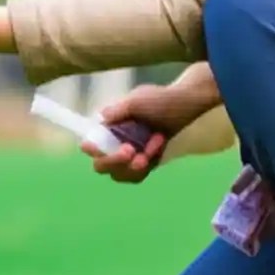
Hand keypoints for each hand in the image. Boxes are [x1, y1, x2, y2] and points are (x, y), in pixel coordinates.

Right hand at [82, 62, 222, 183]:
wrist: (184, 106)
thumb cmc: (158, 99)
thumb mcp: (137, 101)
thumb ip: (118, 110)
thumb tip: (101, 117)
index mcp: (107, 128)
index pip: (91, 145)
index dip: (92, 150)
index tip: (97, 148)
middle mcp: (114, 144)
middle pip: (102, 166)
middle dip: (115, 161)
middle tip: (130, 150)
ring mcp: (129, 157)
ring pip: (121, 174)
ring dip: (136, 164)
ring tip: (153, 142)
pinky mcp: (143, 165)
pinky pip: (139, 175)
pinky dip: (150, 162)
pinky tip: (159, 143)